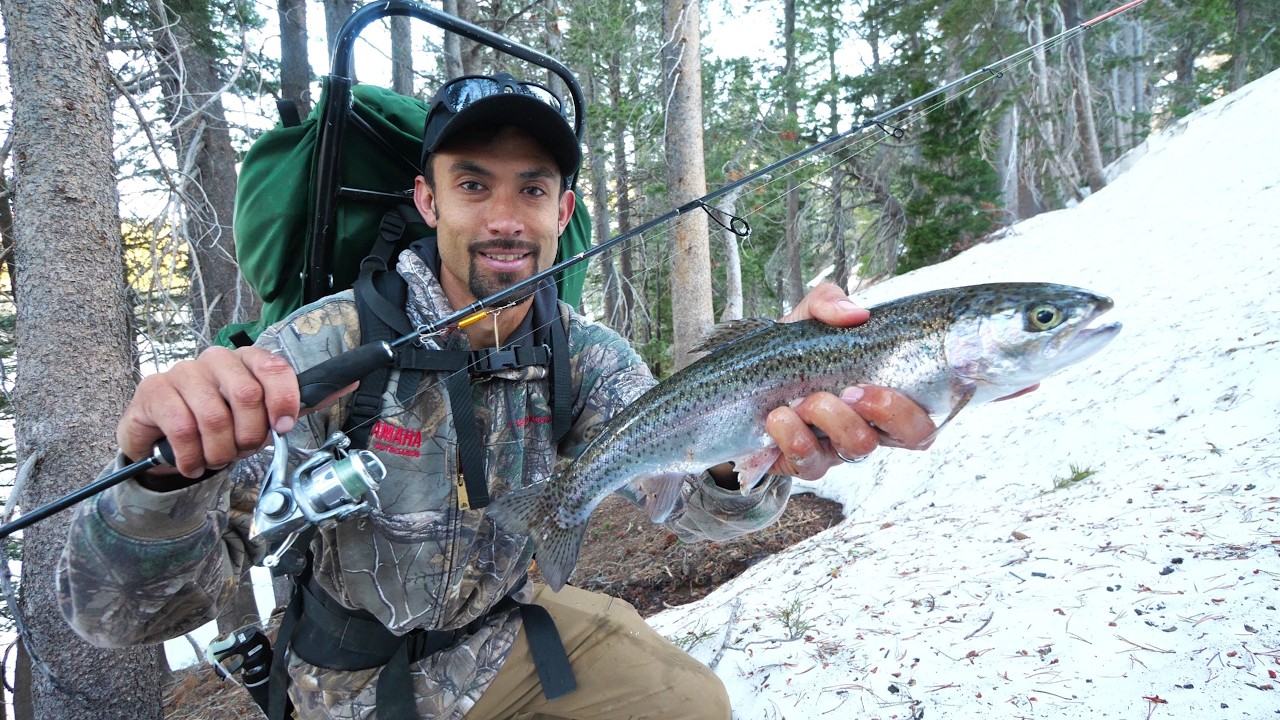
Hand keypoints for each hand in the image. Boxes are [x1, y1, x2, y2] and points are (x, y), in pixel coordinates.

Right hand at [117, 346, 302, 480]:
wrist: (165, 436)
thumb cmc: (221, 421)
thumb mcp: (262, 413)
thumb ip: (299, 402)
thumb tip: (348, 385)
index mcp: (247, 360)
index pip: (274, 367)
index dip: (283, 400)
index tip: (283, 426)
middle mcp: (216, 359)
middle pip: (247, 395)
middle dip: (250, 435)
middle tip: (242, 449)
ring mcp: (183, 372)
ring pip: (214, 417)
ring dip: (220, 451)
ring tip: (216, 458)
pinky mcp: (154, 390)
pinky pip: (182, 429)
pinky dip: (192, 457)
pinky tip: (193, 463)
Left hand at [764, 283, 935, 480]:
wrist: (739, 384)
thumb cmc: (788, 355)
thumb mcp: (807, 319)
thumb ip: (829, 302)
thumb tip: (856, 312)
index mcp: (883, 394)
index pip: (927, 411)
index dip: (920, 405)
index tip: (883, 381)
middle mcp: (870, 425)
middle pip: (914, 435)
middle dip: (888, 411)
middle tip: (851, 391)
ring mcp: (840, 448)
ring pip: (860, 446)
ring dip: (832, 419)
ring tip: (802, 401)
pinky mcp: (806, 463)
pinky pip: (811, 462)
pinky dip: (795, 437)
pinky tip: (778, 418)